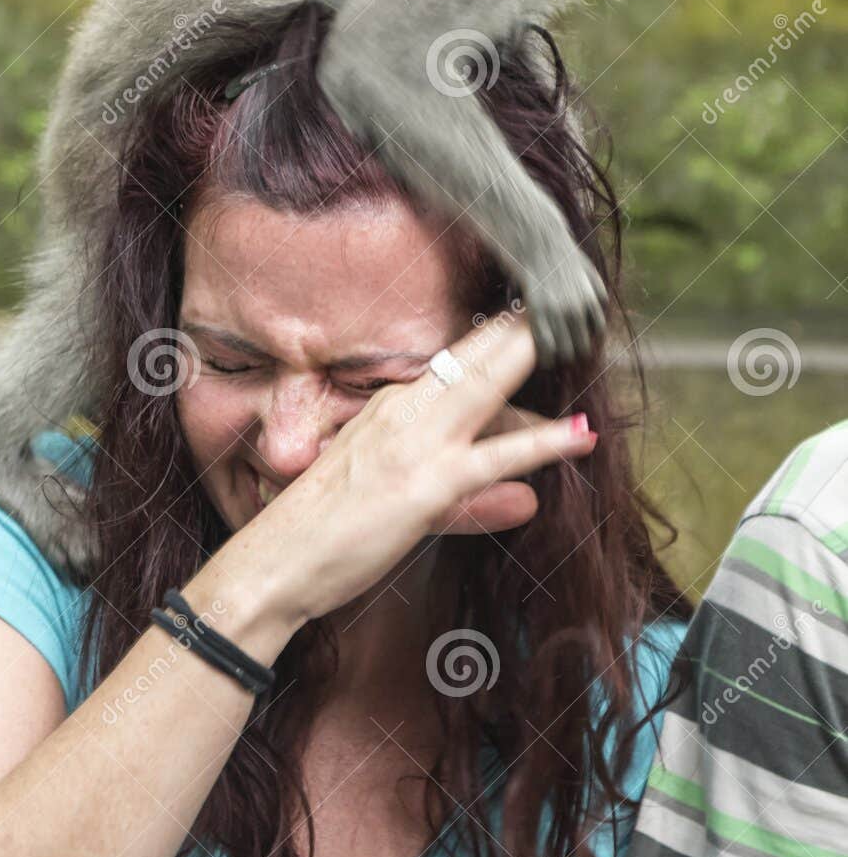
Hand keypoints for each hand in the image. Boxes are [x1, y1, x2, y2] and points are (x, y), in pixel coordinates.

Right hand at [233, 306, 597, 626]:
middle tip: (569, 295)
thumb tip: (519, 493)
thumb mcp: (382, 484)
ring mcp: (418, 444)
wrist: (276, 561)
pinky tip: (580, 436)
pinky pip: (497, 459)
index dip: (499, 332)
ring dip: (534, 355)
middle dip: (523, 323)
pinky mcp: (429, 484)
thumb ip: (451, 483)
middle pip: (475, 355)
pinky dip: (543, 444)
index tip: (536, 311)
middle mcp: (405, 411)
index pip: (455, 358)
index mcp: (391, 406)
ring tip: (578, 331)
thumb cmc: (322, 531)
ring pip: (488, 386)